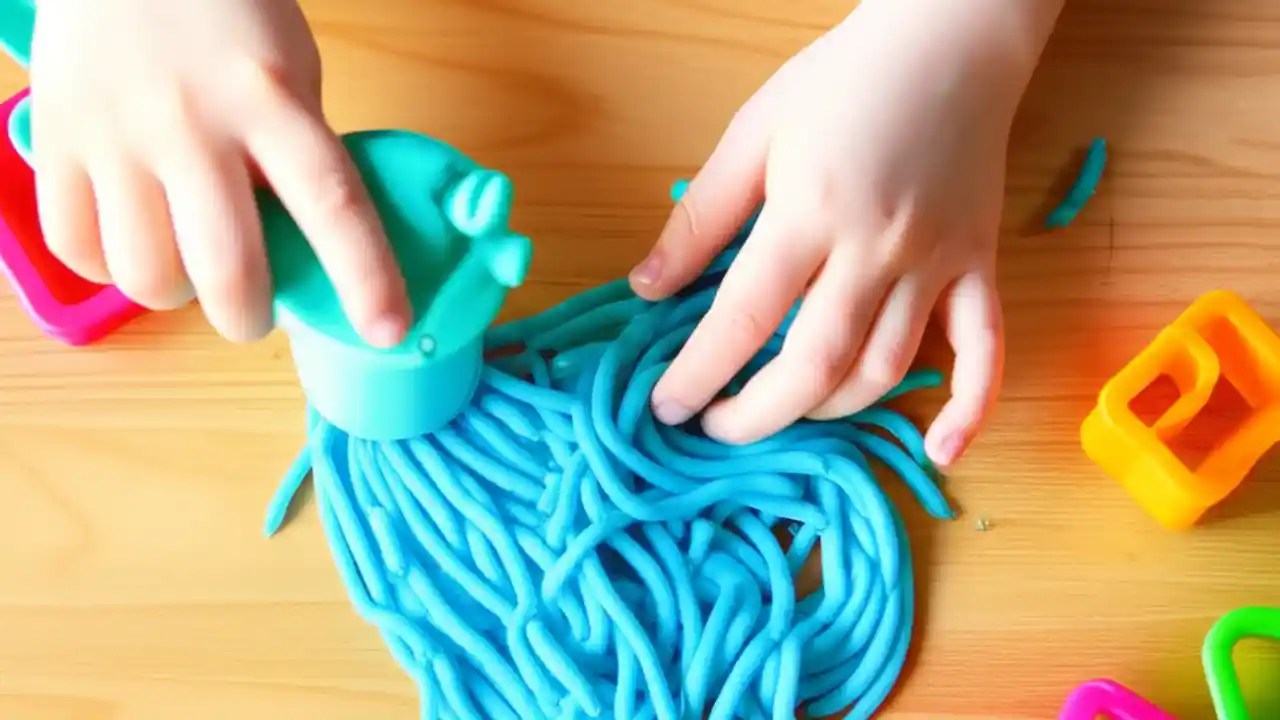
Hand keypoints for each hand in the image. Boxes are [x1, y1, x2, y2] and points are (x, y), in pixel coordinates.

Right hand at [28, 0, 409, 345]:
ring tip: (186, 272)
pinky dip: (108, 270)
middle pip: (229, 269)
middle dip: (249, 317)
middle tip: (253, 312)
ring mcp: (118, 134)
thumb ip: (299, 154)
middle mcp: (193, 122)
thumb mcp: (291, 73)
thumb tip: (310, 248)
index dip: (365, 277)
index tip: (388, 331)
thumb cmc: (225, 15)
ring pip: (148, 274)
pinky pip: (78, 249)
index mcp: (272, 100)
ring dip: (177, 296)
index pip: (332, 202)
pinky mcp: (57, 140)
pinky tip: (131, 245)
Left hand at [630, 0, 1061, 467]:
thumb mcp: (753, 134)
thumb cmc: (842, 78)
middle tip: (717, 427)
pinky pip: (987, 349)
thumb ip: (700, 219)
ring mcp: (937, 261)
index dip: (700, 372)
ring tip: (785, 411)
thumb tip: (647, 290)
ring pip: (886, 368)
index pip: (746, 316)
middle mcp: (877, 246)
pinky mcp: (979, 264)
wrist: (950, 39)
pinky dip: (970, 408)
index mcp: (810, 209)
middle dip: (757, 414)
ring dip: (828, 410)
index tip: (667, 406)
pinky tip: (940, 451)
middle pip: (816, 362)